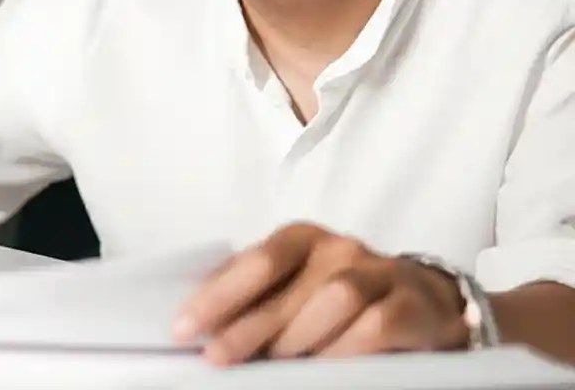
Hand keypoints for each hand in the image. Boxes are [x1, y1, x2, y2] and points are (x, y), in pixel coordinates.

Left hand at [174, 223, 468, 364]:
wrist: (424, 304)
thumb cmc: (342, 299)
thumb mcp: (294, 291)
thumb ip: (254, 301)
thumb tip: (199, 327)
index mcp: (301, 240)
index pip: (254, 261)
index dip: (217, 294)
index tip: (184, 327)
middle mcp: (338, 248)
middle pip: (287, 286)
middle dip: (246, 327)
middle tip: (218, 357)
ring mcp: (379, 272)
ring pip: (334, 299)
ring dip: (298, 337)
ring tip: (277, 365)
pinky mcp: (412, 304)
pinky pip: (375, 326)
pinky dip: (344, 351)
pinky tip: (326, 369)